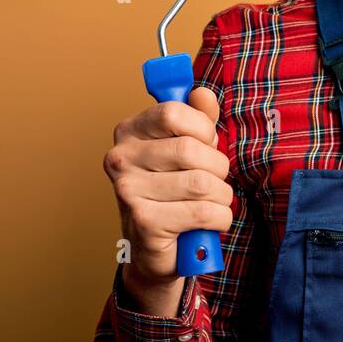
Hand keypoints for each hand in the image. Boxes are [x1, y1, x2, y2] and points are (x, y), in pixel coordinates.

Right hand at [104, 87, 231, 303]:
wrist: (155, 248)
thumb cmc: (174, 192)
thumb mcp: (189, 148)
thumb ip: (198, 119)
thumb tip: (202, 93)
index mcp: (129, 132)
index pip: (173, 113)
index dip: (202, 129)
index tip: (206, 143)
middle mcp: (121, 158)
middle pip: (191, 150)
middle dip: (217, 168)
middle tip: (212, 181)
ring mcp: (128, 191)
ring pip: (202, 183)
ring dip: (221, 197)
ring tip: (210, 203)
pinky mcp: (144, 222)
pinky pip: (203, 212)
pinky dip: (219, 218)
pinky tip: (208, 222)